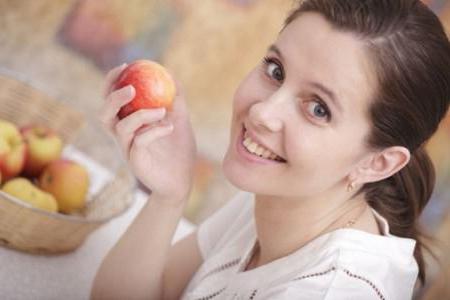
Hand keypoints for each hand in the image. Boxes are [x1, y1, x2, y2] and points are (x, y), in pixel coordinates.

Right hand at [99, 64, 196, 203]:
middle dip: (113, 97)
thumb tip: (171, 74)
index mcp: (128, 123)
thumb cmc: (178, 151)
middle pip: (105, 114)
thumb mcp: (180, 120)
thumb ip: (175, 100)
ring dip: (140, 115)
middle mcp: (122, 137)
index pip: (110, 100)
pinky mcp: (135, 162)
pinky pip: (139, 142)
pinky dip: (154, 130)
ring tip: (162, 111)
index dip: (112, 81)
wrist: (182, 181)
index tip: (126, 66)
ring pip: (121, 128)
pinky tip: (170, 127)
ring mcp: (127, 150)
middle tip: (131, 87)